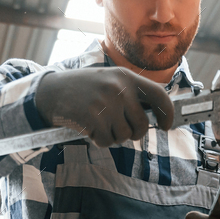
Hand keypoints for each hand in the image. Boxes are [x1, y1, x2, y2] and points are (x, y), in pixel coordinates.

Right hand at [35, 66, 173, 147]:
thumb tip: (154, 116)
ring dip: (113, 137)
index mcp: (126, 77)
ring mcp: (106, 103)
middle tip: (120, 130)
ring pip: (124, 135)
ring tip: (100, 124)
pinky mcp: (93, 118)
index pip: (158, 95)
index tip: (166, 126)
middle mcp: (119, 88)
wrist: (52, 91)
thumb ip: (131, 94)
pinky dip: (100, 141)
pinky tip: (90, 129)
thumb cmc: (84, 89)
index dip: (167, 113)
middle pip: (142, 124)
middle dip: (133, 133)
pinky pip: (107, 141)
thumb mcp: (109, 81)